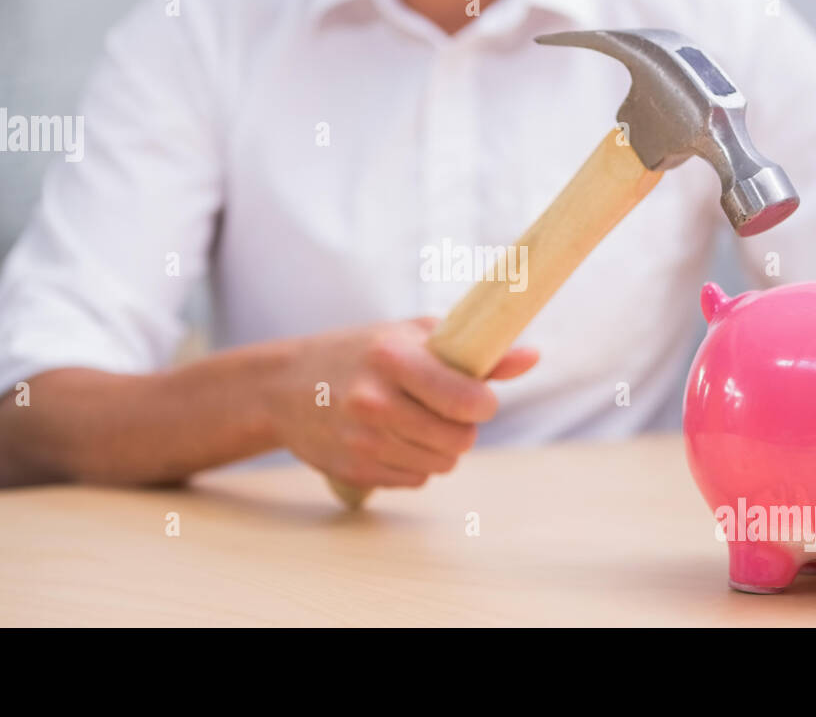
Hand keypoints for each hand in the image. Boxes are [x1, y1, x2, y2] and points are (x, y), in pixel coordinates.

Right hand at [265, 318, 537, 487]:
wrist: (283, 387)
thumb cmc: (360, 352)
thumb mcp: (412, 335)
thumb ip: (474, 353)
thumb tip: (533, 357)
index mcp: (392, 358)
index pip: (466, 400)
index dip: (483, 403)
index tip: (477, 396)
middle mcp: (374, 401)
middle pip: (459, 440)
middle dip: (461, 426)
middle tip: (441, 407)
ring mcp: (362, 440)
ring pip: (441, 465)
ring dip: (439, 447)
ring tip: (414, 419)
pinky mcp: (355, 469)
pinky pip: (415, 479)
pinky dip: (414, 462)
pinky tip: (391, 437)